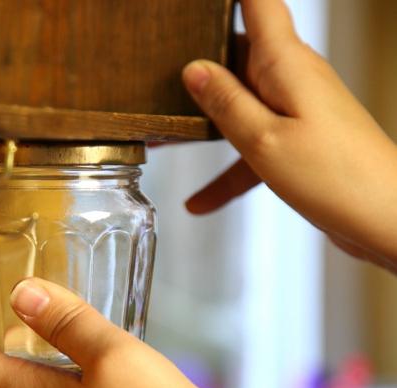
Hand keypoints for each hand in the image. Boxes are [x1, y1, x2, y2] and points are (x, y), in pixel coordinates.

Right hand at [180, 0, 396, 272]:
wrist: (384, 218)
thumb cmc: (337, 176)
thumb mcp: (263, 140)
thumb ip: (226, 103)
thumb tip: (194, 70)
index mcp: (285, 63)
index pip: (256, 4)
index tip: (194, 10)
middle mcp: (291, 77)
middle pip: (239, 51)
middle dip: (200, 60)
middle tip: (160, 72)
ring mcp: (295, 108)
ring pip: (240, 100)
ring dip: (206, 118)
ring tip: (164, 134)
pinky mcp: (297, 137)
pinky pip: (253, 143)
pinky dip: (229, 168)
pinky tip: (200, 201)